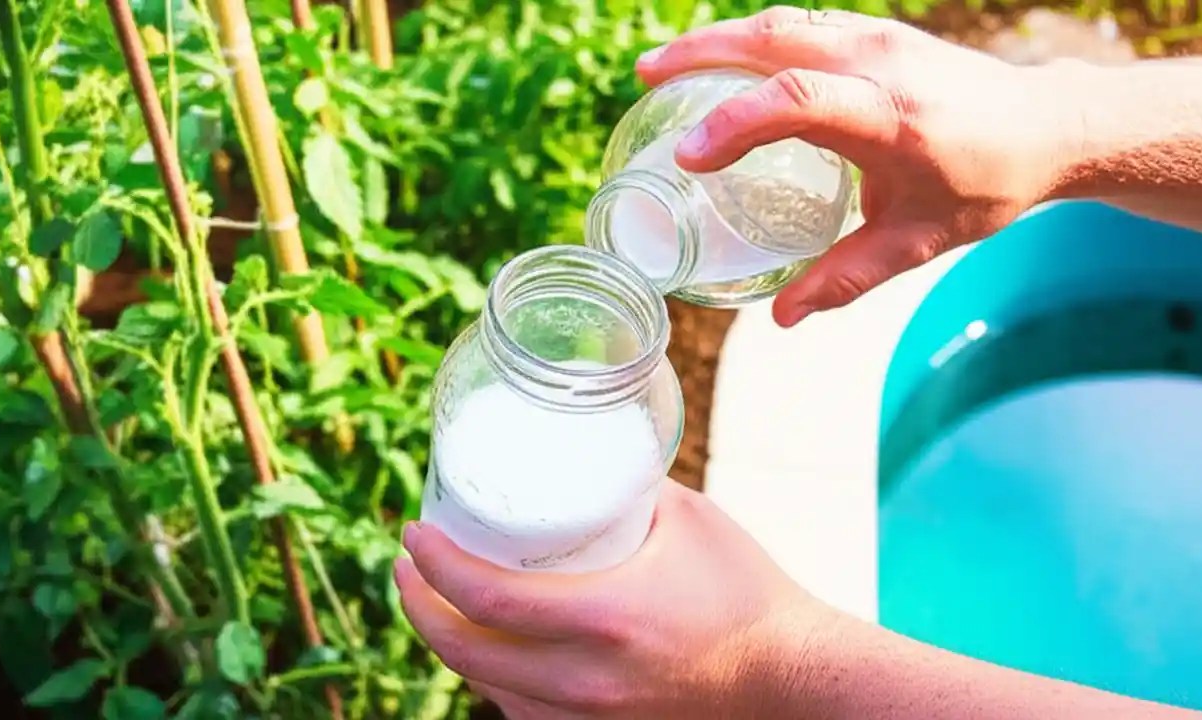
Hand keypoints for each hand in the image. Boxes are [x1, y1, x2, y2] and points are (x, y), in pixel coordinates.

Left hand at [395, 481, 837, 718]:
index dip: (433, 566)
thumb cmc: (747, 593)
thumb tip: (579, 456)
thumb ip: (627, 487)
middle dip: (418, 607)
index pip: (487, 600)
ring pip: (486, 689)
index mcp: (607, 618)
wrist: (792, 680)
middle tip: (409, 564)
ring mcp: (591, 719)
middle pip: (465, 654)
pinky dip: (493, 678)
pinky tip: (488, 649)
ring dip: (450, 644)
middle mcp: (588, 681)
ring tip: (438, 599)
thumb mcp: (687, 518)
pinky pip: (521, 713)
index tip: (413, 534)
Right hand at [636, 8, 1074, 325]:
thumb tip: (781, 318)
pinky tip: (719, 62)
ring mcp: (878, 37)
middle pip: (775, 38)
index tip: (688, 155)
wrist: (1046, 124)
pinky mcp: (875, 31)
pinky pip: (800, 22)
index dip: (735, 122)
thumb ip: (847, 277)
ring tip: (664, 67)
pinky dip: (750, 38)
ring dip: (718, 39)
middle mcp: (881, 63)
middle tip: (645, 78)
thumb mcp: (919, 241)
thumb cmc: (986, 184)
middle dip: (702, 53)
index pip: (798, 98)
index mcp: (891, 117)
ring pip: (782, 21)